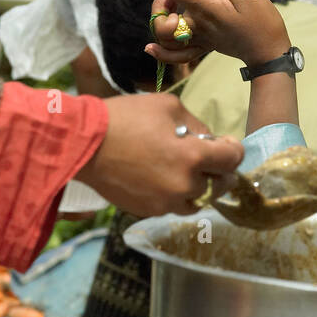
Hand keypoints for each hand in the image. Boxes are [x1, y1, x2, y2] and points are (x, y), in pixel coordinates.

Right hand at [79, 94, 243, 218]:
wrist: (83, 144)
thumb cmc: (125, 118)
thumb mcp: (168, 105)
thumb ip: (196, 124)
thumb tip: (208, 140)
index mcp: (193, 157)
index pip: (233, 160)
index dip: (233, 149)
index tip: (226, 144)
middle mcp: (184, 186)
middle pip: (218, 183)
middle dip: (216, 169)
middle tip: (205, 157)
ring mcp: (166, 203)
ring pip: (197, 199)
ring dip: (196, 185)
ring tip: (182, 170)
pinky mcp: (148, 211)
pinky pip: (173, 205)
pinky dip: (174, 194)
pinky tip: (160, 177)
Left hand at [147, 0, 289, 67]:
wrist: (269, 52)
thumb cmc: (261, 22)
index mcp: (204, 10)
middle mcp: (196, 26)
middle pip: (161, 16)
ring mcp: (198, 38)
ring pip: (164, 36)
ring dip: (160, 18)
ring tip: (170, 1)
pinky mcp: (204, 44)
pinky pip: (176, 54)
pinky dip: (162, 53)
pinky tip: (150, 48)